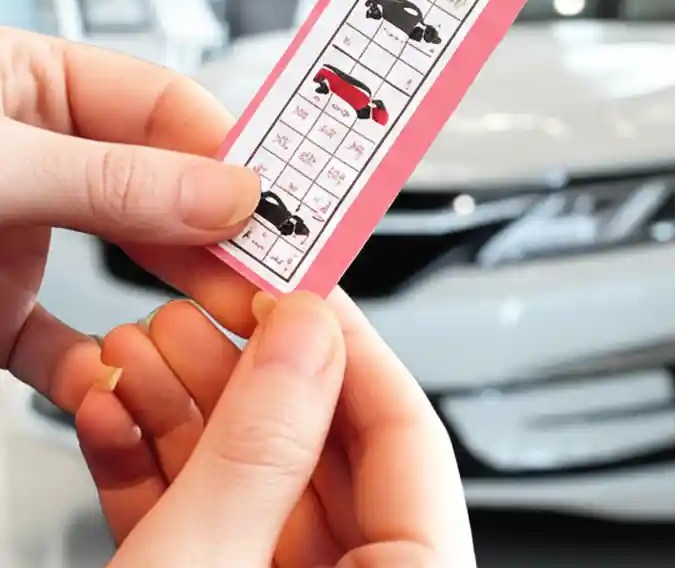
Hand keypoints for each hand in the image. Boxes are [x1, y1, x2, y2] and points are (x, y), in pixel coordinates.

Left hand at [0, 29, 262, 413]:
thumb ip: (109, 179)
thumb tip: (226, 193)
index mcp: (31, 83)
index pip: (166, 111)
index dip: (229, 158)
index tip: (279, 207)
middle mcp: (36, 156)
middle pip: (163, 196)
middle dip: (218, 244)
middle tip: (270, 283)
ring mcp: (16, 231)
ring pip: (124, 269)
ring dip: (175, 307)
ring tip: (225, 331)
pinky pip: (55, 341)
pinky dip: (88, 370)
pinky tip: (114, 380)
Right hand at [75, 291, 474, 566]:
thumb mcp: (206, 564)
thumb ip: (261, 449)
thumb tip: (305, 336)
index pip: (410, 435)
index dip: (350, 345)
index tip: (297, 284)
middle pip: (325, 451)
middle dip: (245, 369)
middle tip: (203, 299)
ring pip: (257, 483)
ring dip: (187, 409)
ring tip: (140, 344)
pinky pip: (206, 528)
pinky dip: (156, 474)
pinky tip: (115, 417)